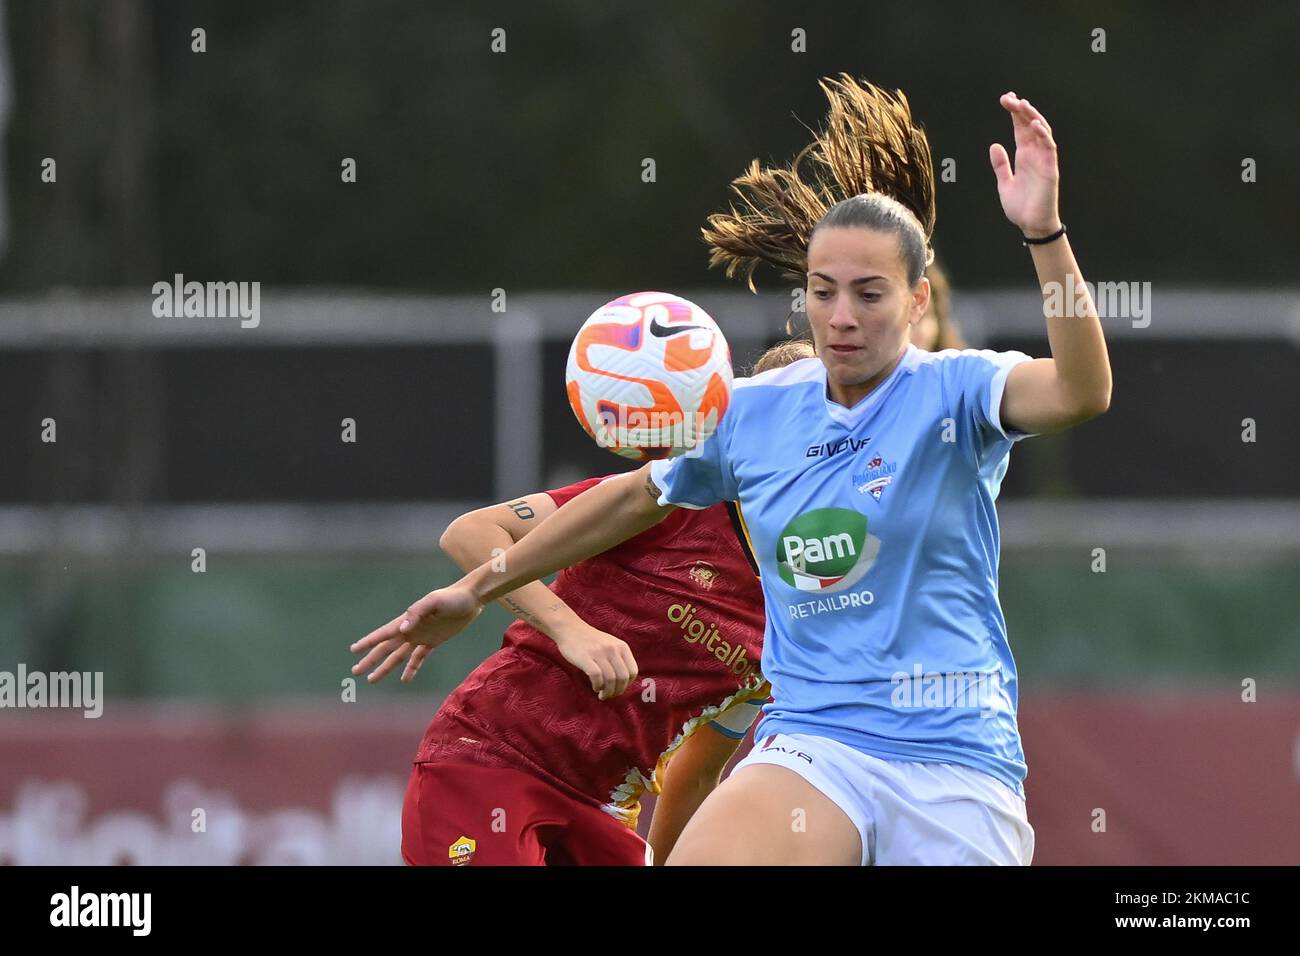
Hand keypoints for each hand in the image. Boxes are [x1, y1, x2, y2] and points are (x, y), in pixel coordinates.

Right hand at [349, 585, 482, 683]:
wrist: (471, 599)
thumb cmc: (452, 598)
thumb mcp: (434, 601)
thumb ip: (417, 613)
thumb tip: (402, 629)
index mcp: (407, 620)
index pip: (383, 634)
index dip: (368, 642)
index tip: (354, 650)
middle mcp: (410, 630)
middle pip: (386, 648)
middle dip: (371, 660)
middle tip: (356, 671)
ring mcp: (421, 636)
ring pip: (398, 656)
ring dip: (386, 668)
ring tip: (372, 680)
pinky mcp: (434, 641)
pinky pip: (419, 658)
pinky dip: (411, 668)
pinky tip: (405, 679)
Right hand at [553, 623, 638, 700]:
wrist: (569, 628)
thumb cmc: (590, 640)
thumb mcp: (610, 644)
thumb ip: (618, 659)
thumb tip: (624, 682)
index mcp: (622, 646)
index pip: (633, 671)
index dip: (627, 684)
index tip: (619, 689)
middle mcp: (613, 649)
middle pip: (623, 677)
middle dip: (618, 691)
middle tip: (610, 695)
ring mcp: (599, 653)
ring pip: (611, 679)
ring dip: (607, 691)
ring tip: (602, 694)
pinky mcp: (586, 658)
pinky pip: (597, 677)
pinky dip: (598, 686)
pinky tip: (595, 687)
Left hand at [989, 91, 1060, 235]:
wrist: (1031, 225)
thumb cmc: (1021, 206)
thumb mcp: (1004, 183)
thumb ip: (1001, 165)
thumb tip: (994, 145)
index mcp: (1024, 155)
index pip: (1020, 128)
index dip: (1014, 113)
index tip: (1005, 99)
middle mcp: (1035, 154)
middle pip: (1030, 125)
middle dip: (1020, 110)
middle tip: (1008, 97)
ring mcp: (1044, 160)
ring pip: (1042, 132)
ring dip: (1033, 117)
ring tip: (1022, 104)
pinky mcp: (1050, 169)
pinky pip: (1049, 148)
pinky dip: (1044, 135)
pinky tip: (1035, 125)